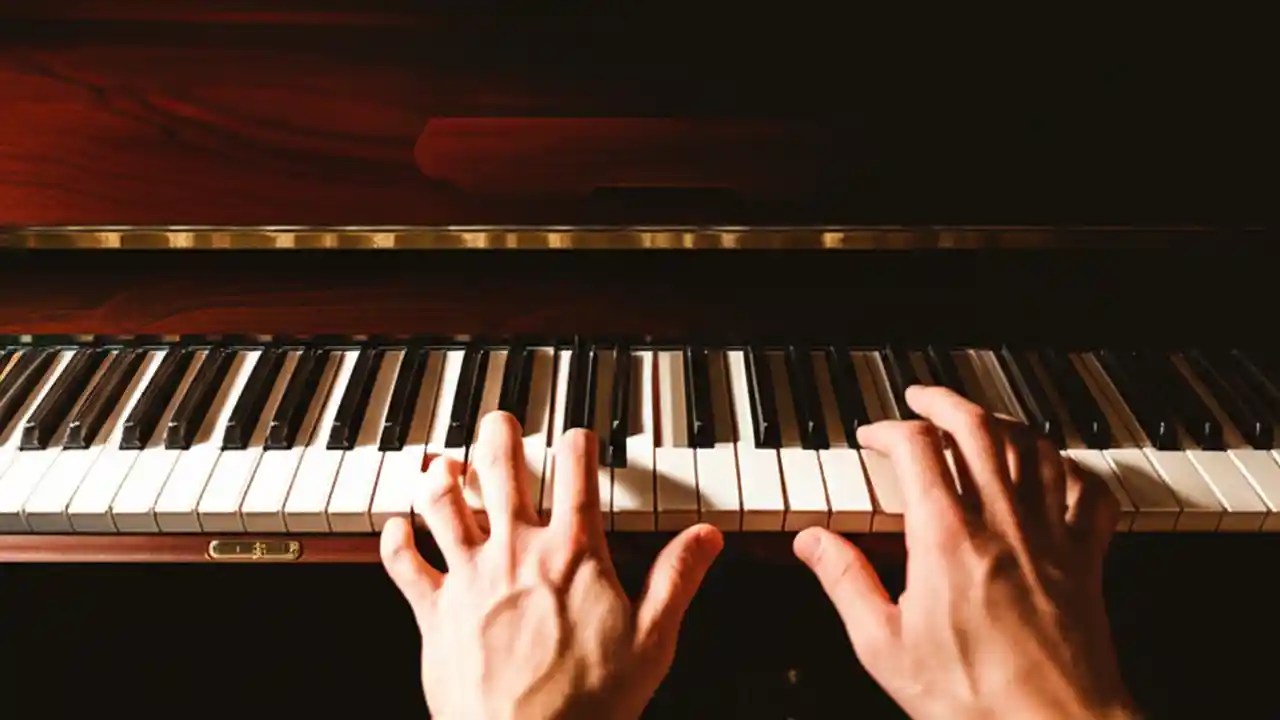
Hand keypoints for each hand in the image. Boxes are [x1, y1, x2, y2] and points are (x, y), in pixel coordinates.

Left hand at [380, 411, 723, 719]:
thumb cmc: (589, 702)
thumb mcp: (653, 639)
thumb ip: (676, 579)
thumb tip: (706, 537)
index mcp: (572, 553)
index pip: (577, 474)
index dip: (579, 444)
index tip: (579, 436)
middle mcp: (516, 551)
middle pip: (502, 471)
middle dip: (500, 437)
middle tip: (499, 422)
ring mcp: (470, 578)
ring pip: (445, 505)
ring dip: (442, 476)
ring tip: (443, 461)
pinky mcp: (434, 611)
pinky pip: (404, 564)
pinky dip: (396, 540)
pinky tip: (396, 526)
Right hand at [794, 385, 1136, 719]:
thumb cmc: (975, 699)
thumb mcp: (885, 647)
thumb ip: (846, 583)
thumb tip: (812, 542)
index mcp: (945, 539)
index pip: (916, 449)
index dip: (889, 429)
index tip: (873, 436)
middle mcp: (1001, 523)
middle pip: (977, 428)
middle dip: (945, 401)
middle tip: (923, 398)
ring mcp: (1050, 536)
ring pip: (1031, 446)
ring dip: (1001, 422)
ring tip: (978, 419)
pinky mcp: (1086, 559)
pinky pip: (1087, 491)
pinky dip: (1069, 467)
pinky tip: (1053, 467)